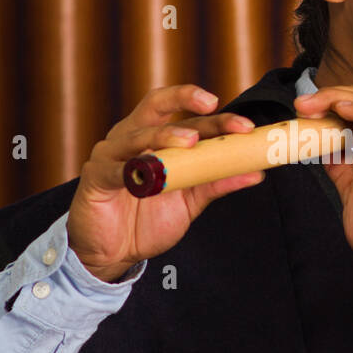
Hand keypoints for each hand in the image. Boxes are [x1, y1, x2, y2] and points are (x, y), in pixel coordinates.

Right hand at [67, 84, 263, 280]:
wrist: (113, 253)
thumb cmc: (147, 220)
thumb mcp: (190, 200)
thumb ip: (216, 183)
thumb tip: (256, 172)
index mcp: (155, 138)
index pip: (187, 117)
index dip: (216, 117)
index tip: (245, 126)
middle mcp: (132, 136)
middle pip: (158, 106)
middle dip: (186, 100)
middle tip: (214, 108)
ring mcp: (111, 153)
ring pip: (139, 135)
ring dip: (165, 136)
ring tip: (189, 141)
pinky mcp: (95, 176)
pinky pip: (116, 170)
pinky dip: (133, 170)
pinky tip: (148, 173)